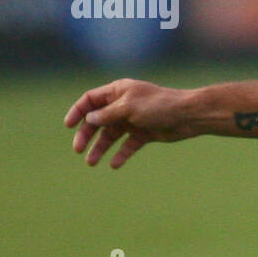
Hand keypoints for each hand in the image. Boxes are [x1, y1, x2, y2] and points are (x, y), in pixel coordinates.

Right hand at [64, 78, 193, 167]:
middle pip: (98, 120)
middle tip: (79, 150)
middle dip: (87, 135)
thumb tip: (89, 119)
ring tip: (92, 163)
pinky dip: (121, 154)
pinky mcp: (144, 133)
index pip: (90, 100)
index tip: (68, 126)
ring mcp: (134, 120)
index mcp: (118, 91)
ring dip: (100, 148)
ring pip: (111, 135)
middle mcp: (123, 105)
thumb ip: (107, 114)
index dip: (78, 111)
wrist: (188, 116)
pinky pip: (128, 145)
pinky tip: (114, 164)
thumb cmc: (160, 105)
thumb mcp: (129, 107)